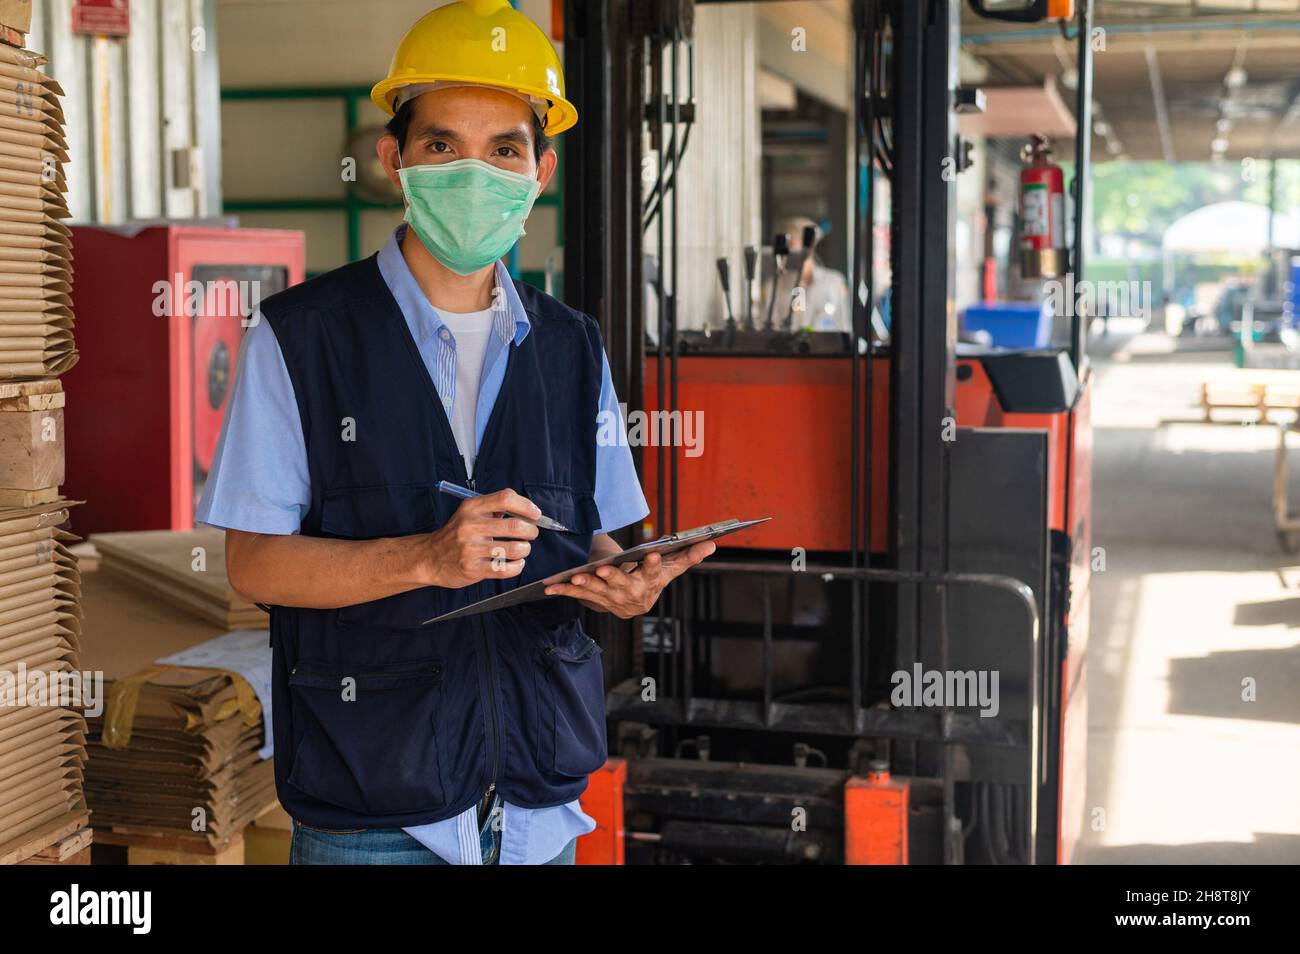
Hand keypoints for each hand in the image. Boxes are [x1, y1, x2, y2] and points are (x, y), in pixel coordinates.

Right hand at [422, 488, 539, 588]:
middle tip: (531, 534)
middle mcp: (470, 526)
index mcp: (471, 508)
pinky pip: (504, 569)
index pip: (505, 499)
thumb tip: (527, 511)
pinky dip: (517, 567)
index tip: (535, 514)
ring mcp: (470, 548)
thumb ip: (493, 509)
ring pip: (513, 549)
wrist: (429, 558)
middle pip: (514, 526)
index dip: (526, 506)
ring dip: (525, 549)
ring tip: (523, 549)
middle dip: (531, 531)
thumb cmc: (455, 534)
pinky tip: (517, 563)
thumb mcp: (469, 514)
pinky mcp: (472, 569)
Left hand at [542, 541, 715, 618]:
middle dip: (614, 578)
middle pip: (623, 585)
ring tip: (577, 577)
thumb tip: (712, 543)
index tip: (652, 553)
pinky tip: (551, 586)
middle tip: (606, 569)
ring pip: (599, 592)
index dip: (653, 564)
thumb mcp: (671, 568)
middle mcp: (632, 595)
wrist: (632, 604)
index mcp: (651, 583)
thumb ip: (689, 556)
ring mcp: (611, 600)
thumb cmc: (652, 578)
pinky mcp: (594, 600)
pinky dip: (564, 591)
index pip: (655, 572)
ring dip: (587, 585)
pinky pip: (578, 596)